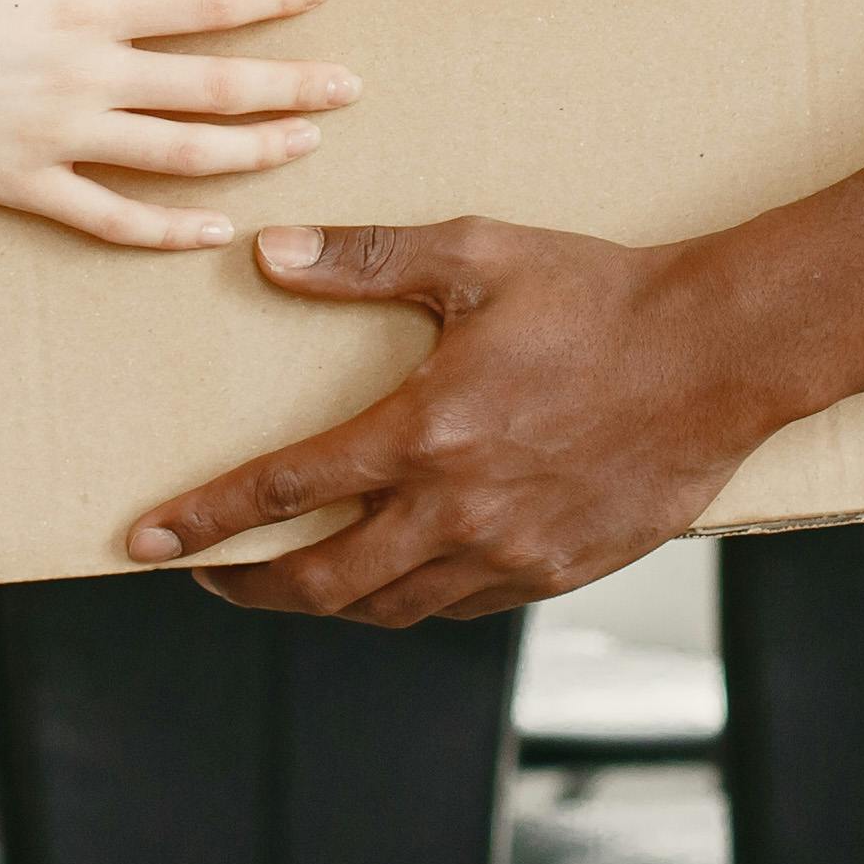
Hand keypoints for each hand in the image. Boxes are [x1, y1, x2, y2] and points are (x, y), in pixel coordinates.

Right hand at [0, 0, 354, 250]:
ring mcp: (55, 141)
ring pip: (177, 155)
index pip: (203, 2)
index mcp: (81, 7)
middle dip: (289, 85)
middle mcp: (84, 80)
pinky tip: (212, 229)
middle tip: (352, 87)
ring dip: (249, 151)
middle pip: (211, 87)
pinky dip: (164, 230)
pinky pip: (106, 220)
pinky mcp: (18, 186)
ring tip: (303, 144)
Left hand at [121, 218, 784, 622]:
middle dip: (250, 587)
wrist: (718, 353)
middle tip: (208, 575)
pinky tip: (393, 576)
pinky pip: (457, 608)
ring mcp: (509, 551)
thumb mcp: (475, 255)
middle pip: (321, 582)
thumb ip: (364, 259)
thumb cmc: (595, 293)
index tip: (144, 541)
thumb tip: (266, 253)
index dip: (203, 521)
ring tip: (290, 581)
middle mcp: (457, 509)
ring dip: (326, 602)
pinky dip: (408, 601)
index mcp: (423, 431)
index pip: (284, 490)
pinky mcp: (556, 572)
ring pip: (388, 609)